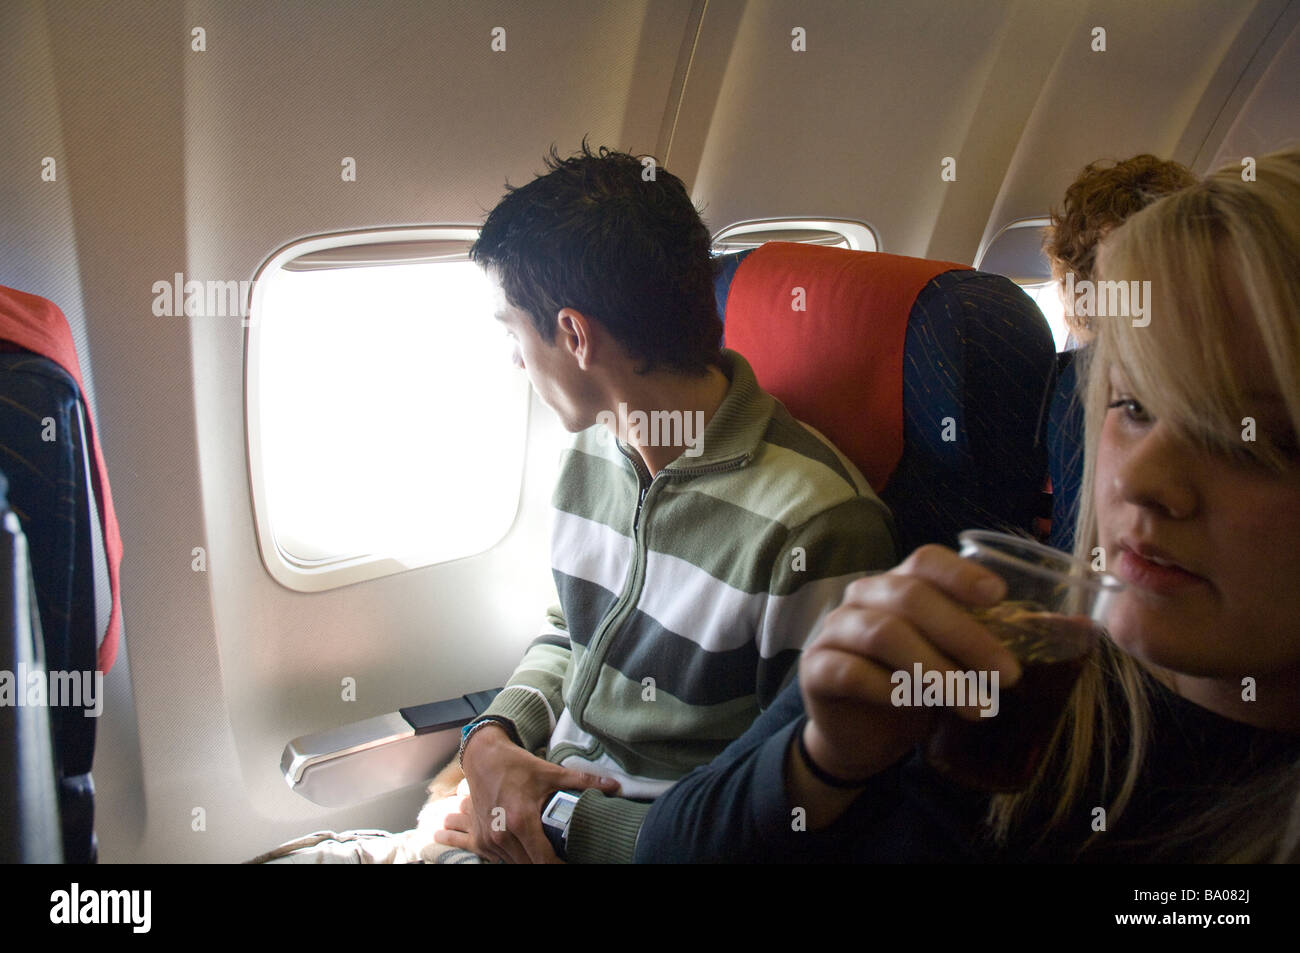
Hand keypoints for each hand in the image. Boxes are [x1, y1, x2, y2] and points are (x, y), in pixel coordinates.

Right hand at [434, 723, 619, 862]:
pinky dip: (512, 858)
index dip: (560, 867)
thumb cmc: (516, 765)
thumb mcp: (551, 772)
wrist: (483, 757)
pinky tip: (523, 847)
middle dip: (546, 864)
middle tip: (560, 857)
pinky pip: (498, 860)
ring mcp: (488, 839)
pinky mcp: (479, 840)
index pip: (544, 860)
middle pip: (529, 866)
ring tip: (545, 852)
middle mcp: (501, 834)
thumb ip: (583, 781)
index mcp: (521, 820)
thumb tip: (615, 785)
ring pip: (514, 864)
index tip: (572, 864)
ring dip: (529, 861)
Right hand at [798, 545, 1022, 784]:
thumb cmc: (913, 688)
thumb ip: (990, 639)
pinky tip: (913, 707)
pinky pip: (850, 671)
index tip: (999, 597)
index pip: (926, 560)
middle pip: (910, 597)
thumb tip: (1074, 629)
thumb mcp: (954, 661)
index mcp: (897, 586)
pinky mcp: (816, 670)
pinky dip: (887, 689)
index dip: (961, 574)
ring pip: (884, 634)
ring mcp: (834, 631)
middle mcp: (862, 598)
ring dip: (937, 671)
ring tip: (975, 707)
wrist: (860, 736)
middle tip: (1008, 675)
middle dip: (966, 636)